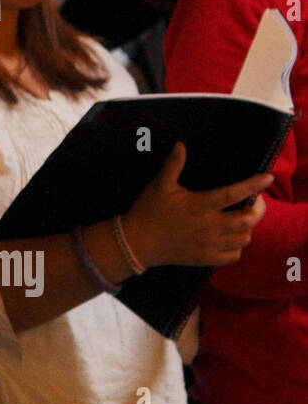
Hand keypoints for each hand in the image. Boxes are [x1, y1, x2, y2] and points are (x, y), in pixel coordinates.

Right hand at [124, 142, 271, 269]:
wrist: (136, 243)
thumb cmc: (148, 211)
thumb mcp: (159, 186)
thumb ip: (172, 165)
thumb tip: (181, 145)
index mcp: (198, 206)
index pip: (232, 194)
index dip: (253, 185)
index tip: (268, 177)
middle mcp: (208, 226)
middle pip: (247, 220)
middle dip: (257, 209)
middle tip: (254, 201)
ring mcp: (208, 245)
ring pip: (243, 239)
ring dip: (248, 228)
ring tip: (242, 218)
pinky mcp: (205, 258)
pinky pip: (233, 255)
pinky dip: (237, 246)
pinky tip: (231, 237)